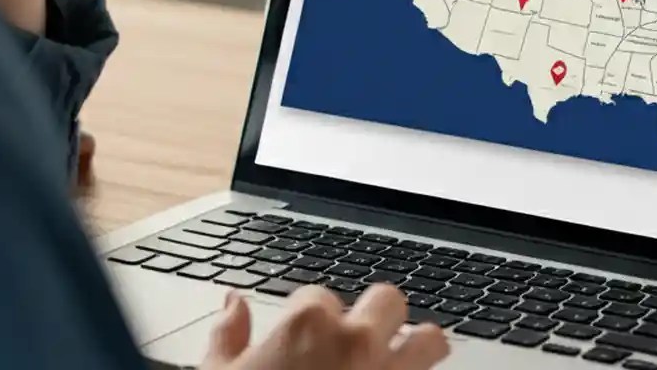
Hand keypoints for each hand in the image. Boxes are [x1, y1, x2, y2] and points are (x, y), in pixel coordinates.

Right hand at [203, 285, 449, 369]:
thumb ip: (228, 335)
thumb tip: (234, 304)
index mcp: (307, 324)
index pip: (318, 295)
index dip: (309, 316)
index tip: (303, 339)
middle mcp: (355, 342)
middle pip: (388, 300)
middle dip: (376, 316)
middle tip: (357, 341)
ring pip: (429, 340)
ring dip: (415, 347)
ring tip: (395, 361)